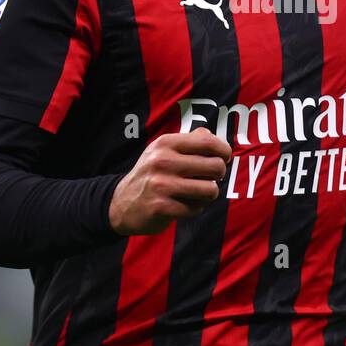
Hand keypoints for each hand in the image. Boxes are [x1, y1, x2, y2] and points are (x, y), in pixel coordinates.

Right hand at [108, 129, 231, 234]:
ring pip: (210, 189)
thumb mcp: (163, 150)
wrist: (121, 203)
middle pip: (215, 166)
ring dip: (208, 194)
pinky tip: (183, 205)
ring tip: (198, 193)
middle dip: (219, 174)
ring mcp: (161, 185)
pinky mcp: (161, 207)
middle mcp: (162, 161)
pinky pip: (196, 208)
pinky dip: (195, 208)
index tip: (224, 158)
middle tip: (211, 178)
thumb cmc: (151, 174)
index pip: (208, 142)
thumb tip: (213, 136)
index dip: (224, 150)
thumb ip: (189, 140)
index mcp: (165, 143)